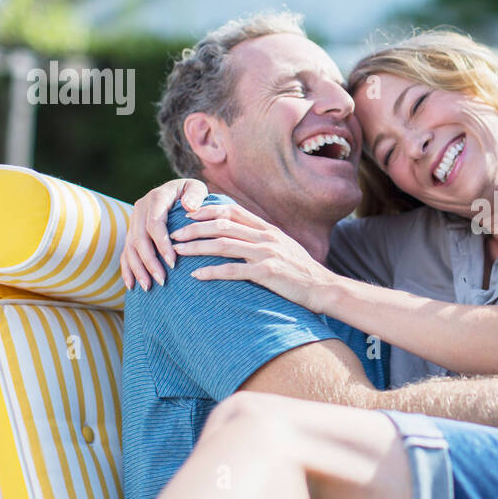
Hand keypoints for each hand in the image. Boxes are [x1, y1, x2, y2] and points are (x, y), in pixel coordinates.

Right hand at [121, 178, 207, 289]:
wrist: (177, 191)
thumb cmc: (191, 193)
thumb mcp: (196, 188)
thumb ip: (195, 195)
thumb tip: (189, 207)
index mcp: (156, 198)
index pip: (155, 224)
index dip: (162, 244)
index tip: (173, 262)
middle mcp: (140, 209)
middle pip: (140, 239)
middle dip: (150, 261)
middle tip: (162, 280)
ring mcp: (133, 222)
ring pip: (130, 248)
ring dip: (138, 269)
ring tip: (148, 288)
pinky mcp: (132, 233)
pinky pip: (125, 253)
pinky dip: (127, 270)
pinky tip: (132, 286)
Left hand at [169, 203, 339, 311]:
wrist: (322, 287)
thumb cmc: (300, 270)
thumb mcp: (282, 246)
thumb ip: (262, 237)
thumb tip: (239, 233)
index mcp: (267, 229)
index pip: (232, 211)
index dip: (207, 211)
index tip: (187, 215)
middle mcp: (265, 237)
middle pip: (222, 225)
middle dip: (194, 228)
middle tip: (174, 234)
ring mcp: (266, 254)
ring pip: (223, 245)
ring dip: (197, 247)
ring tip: (178, 252)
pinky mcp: (266, 274)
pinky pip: (233, 271)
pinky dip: (212, 272)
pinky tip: (197, 276)